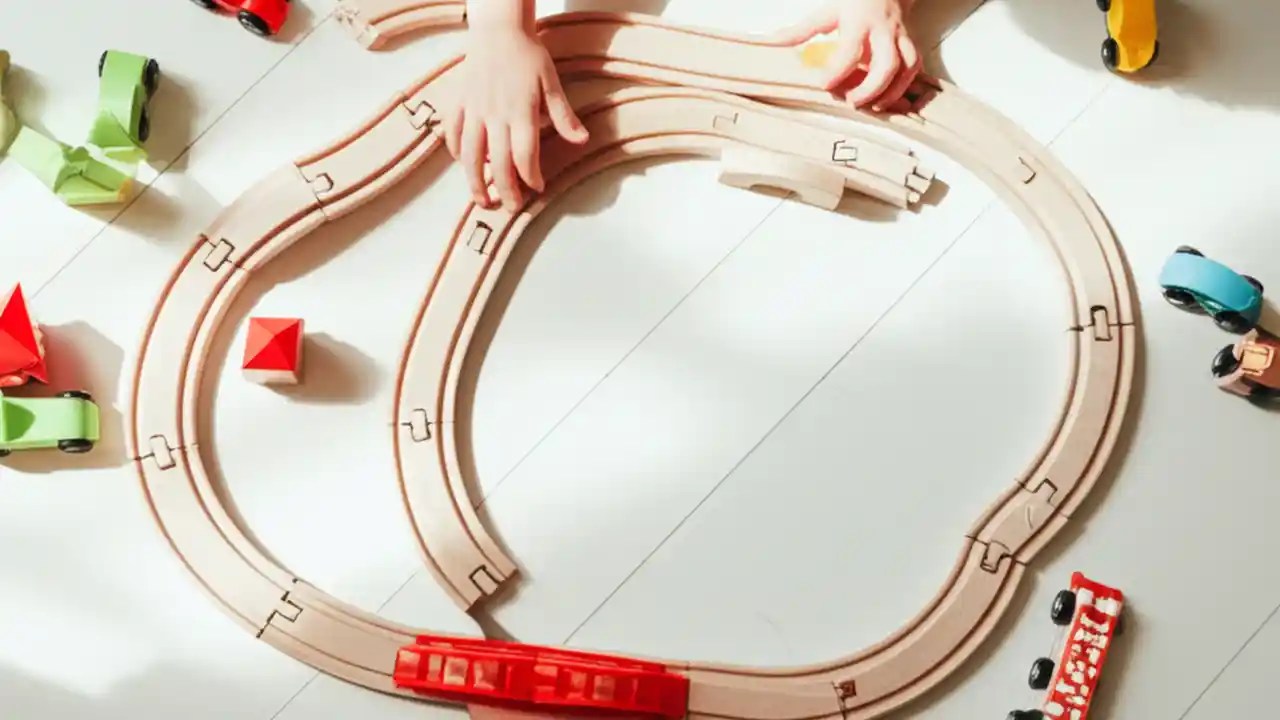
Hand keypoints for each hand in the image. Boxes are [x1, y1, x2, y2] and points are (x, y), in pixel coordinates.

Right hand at [444, 26, 589, 210]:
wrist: (498, 30)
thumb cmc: (528, 55)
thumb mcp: (552, 83)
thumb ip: (564, 116)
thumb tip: (581, 140)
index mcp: (520, 111)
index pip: (524, 156)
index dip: (531, 177)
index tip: (537, 189)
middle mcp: (494, 115)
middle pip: (498, 163)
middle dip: (505, 190)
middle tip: (510, 208)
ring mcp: (473, 110)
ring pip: (470, 156)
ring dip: (475, 182)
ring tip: (482, 200)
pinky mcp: (458, 103)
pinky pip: (453, 135)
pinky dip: (457, 153)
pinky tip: (464, 165)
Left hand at [777, 0, 921, 112]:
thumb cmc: (852, 3)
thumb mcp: (825, 12)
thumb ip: (800, 31)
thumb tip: (770, 41)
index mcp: (859, 21)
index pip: (850, 49)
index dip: (837, 70)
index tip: (823, 85)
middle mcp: (883, 31)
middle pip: (886, 63)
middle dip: (871, 87)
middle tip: (852, 102)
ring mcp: (900, 38)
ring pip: (906, 67)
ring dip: (892, 91)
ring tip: (874, 107)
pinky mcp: (910, 45)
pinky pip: (914, 69)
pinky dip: (904, 87)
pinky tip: (888, 100)